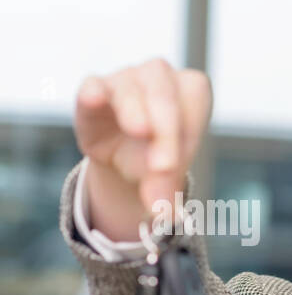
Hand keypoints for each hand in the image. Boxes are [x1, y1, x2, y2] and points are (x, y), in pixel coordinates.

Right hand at [73, 58, 211, 241]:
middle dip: (164, 129)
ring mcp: (125, 79)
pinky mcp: (94, 89)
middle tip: (161, 165)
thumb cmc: (154, 154)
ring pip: (129, 87)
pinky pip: (93, 85)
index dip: (184, 132)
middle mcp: (160, 77)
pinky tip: (93, 99)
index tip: (169, 167)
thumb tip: (169, 217)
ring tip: (139, 132)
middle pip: (164, 94)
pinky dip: (93, 92)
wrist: (123, 154)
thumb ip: (167, 191)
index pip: (194, 102)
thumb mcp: (164, 175)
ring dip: (134, 110)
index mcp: (190, 92)